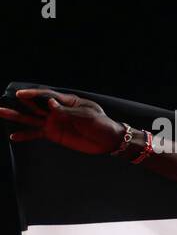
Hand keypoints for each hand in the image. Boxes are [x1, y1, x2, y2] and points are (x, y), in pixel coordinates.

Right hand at [2, 88, 123, 154]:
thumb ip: (67, 111)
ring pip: (31, 119)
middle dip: (19, 103)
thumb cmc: (101, 124)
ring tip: (0, 112)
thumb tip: (50, 104)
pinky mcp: (53, 134)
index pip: (46, 95)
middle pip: (34, 105)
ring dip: (16, 117)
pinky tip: (13, 136)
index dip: (33, 94)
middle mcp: (56, 110)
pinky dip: (25, 135)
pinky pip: (36, 133)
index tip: (20, 94)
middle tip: (2, 100)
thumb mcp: (87, 115)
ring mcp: (53, 122)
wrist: (108, 140)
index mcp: (66, 101)